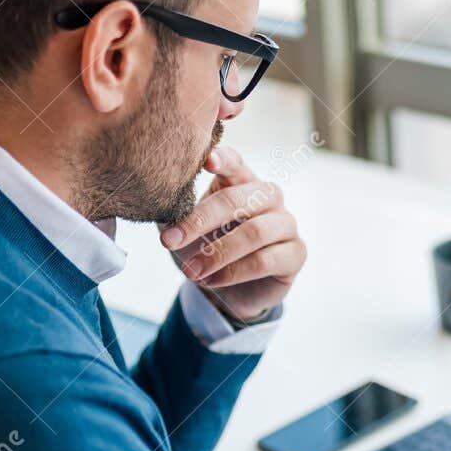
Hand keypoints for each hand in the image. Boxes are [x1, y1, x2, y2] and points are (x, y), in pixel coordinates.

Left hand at [159, 145, 305, 321]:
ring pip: (254, 233)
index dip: (223, 160)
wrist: (230, 290)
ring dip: (216, 254)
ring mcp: (286, 224)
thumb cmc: (207, 249)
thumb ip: (173, 214)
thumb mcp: (184, 230)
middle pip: (237, 200)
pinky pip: (265, 261)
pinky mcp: (296, 253)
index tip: (205, 162)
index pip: (235, 163)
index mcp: (242, 181)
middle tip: (169, 241)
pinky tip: (210, 281)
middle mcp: (269, 197)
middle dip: (199, 221)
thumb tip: (154, 203)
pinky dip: (233, 272)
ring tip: (189, 271)